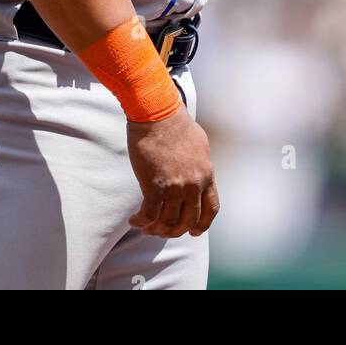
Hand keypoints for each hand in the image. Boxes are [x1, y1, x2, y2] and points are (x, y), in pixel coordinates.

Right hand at [126, 105, 219, 238]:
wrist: (158, 113)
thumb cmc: (176, 123)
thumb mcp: (200, 145)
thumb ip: (200, 165)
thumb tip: (197, 174)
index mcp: (207, 175)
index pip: (211, 209)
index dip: (202, 225)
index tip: (193, 231)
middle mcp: (193, 184)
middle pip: (187, 220)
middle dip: (174, 230)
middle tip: (162, 230)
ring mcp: (175, 187)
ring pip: (167, 222)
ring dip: (156, 229)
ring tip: (146, 227)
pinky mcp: (154, 185)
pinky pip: (149, 214)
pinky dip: (141, 221)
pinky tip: (135, 220)